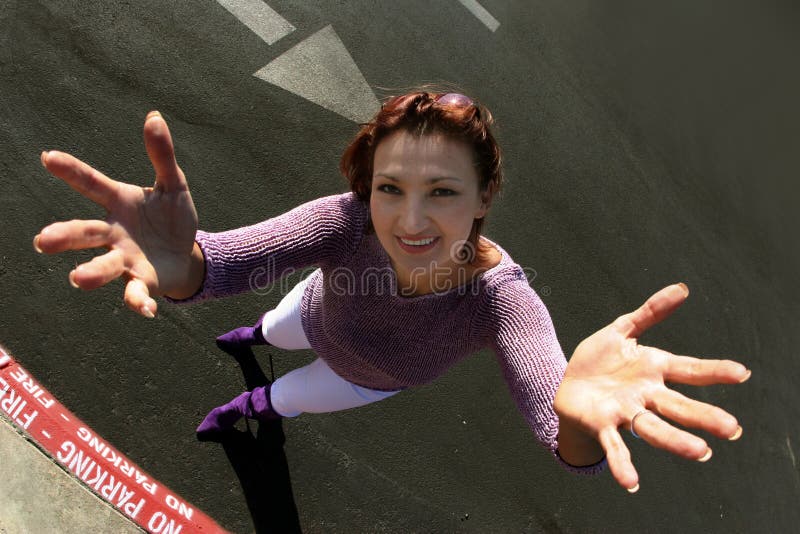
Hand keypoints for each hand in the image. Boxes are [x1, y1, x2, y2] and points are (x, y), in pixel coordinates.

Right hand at [34, 111, 201, 316]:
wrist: (186, 255)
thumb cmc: (171, 218)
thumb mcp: (173, 184)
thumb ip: (162, 155)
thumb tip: (154, 116)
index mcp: (119, 203)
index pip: (91, 184)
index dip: (71, 171)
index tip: (48, 157)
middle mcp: (114, 233)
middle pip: (85, 232)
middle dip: (64, 236)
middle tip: (43, 240)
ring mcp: (125, 260)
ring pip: (103, 266)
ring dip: (91, 273)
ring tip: (77, 279)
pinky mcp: (143, 282)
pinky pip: (137, 294)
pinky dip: (139, 302)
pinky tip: (149, 312)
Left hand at [553, 283, 750, 491]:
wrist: (566, 381)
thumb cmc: (599, 359)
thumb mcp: (621, 329)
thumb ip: (650, 312)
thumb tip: (682, 289)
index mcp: (653, 369)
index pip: (689, 370)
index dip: (714, 371)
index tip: (742, 373)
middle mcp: (646, 395)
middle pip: (679, 406)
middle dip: (704, 417)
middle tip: (733, 429)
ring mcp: (625, 413)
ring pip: (654, 429)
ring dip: (677, 442)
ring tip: (701, 453)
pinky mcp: (603, 425)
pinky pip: (615, 446)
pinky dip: (623, 464)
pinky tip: (632, 483)